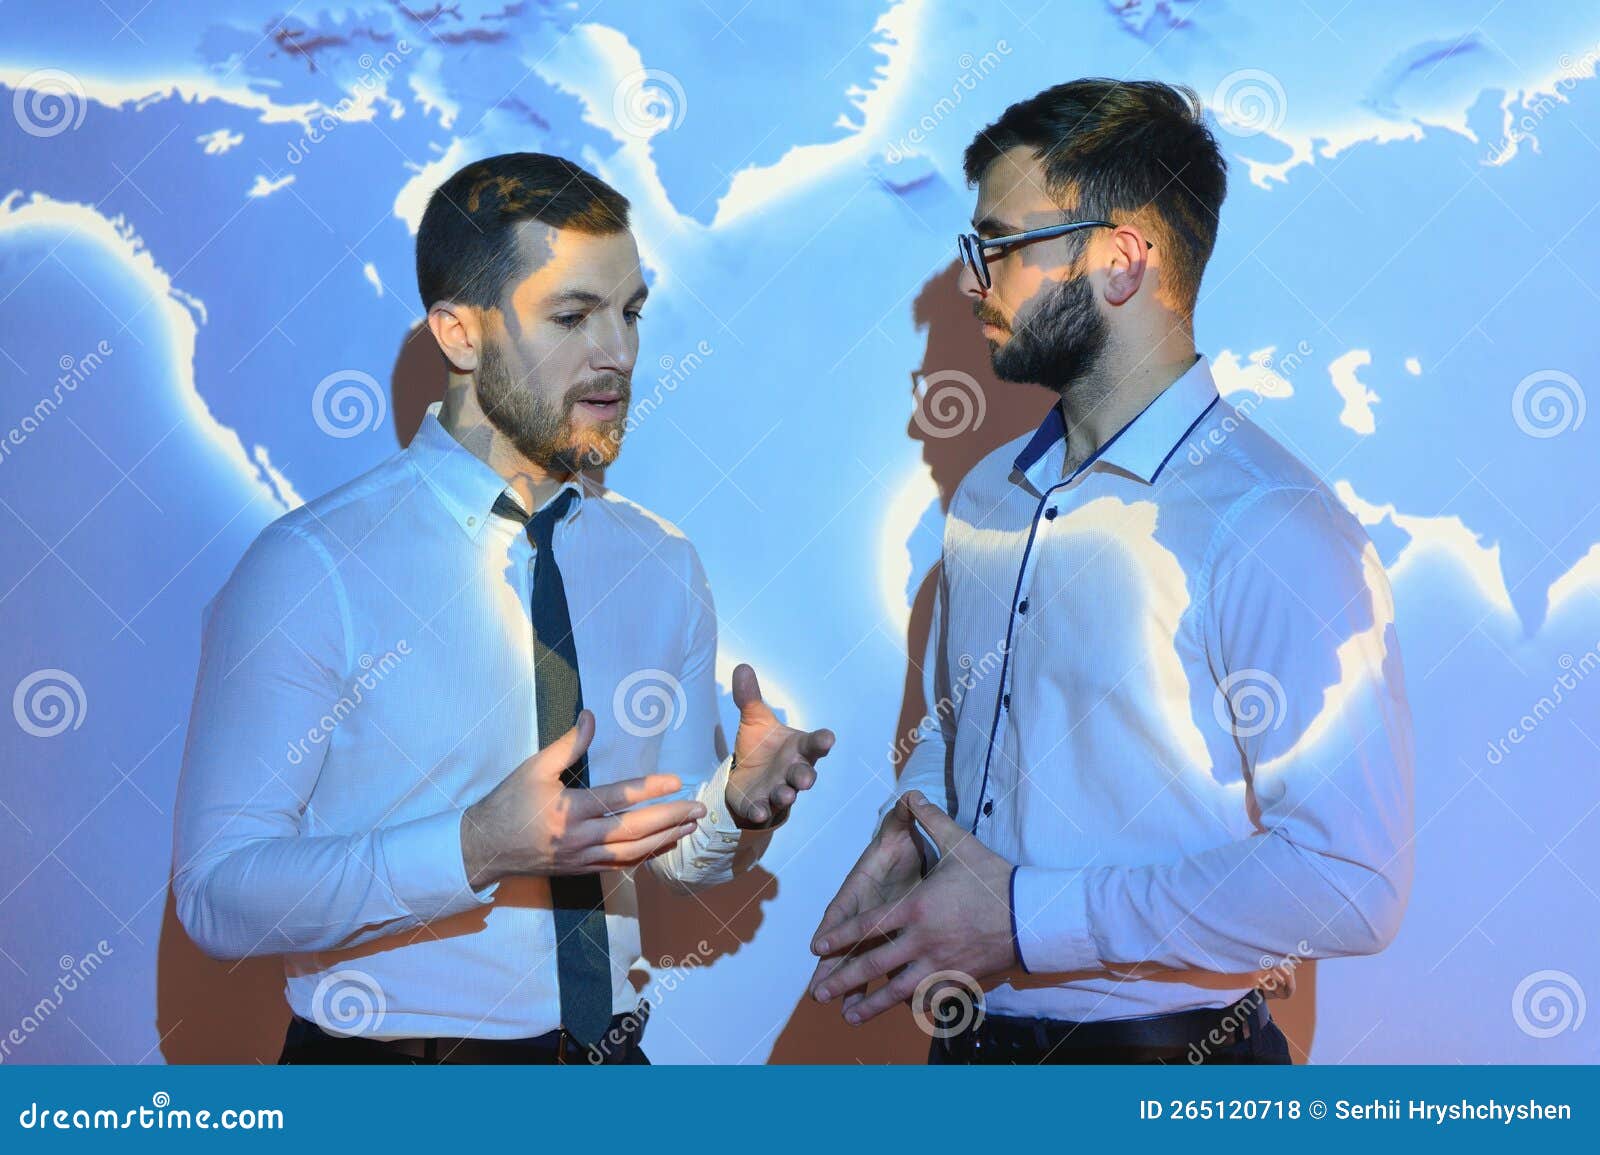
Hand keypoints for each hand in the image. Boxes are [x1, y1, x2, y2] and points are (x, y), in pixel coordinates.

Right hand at [461, 709, 705, 885]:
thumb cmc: (508, 803)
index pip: (617, 799)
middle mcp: (578, 838)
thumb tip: (591, 717)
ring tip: (689, 827)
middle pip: (633, 830)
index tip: (677, 781)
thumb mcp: (534, 768)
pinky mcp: (581, 870)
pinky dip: (645, 856)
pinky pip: (619, 865)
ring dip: (664, 839)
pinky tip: (664, 845)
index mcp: (568, 810)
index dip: (649, 789)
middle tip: (698, 809)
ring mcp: (581, 858)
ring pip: (631, 852)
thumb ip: (567, 745)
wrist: (484, 847)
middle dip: (670, 819)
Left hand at [725, 663, 833, 827]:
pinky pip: (763, 810)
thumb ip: (750, 697)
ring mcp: (778, 790)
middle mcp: (793, 770)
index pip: (814, 744)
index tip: (828, 738)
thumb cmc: (761, 746)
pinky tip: (758, 810)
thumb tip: (742, 667)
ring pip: (787, 794)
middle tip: (806, 779)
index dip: (822, 741)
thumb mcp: (754, 719)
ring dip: (786, 795)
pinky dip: (761, 811)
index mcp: (798, 748)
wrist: (745, 776)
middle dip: (806, 777)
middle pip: (805, 774)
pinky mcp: (760, 804)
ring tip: (786, 795)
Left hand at [809, 790, 1015, 1024]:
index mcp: (916, 909)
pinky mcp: (960, 978)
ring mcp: (941, 964)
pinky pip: (931, 997)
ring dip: (872, 1004)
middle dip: (844, 980)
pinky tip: (903, 1010)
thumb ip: (931, 821)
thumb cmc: (993, 877)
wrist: (1032, 914)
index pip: (867, 926)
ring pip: (898, 990)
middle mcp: (922, 940)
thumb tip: (913, 794)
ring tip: (850, 1017)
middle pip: (875, 964)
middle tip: (820, 994)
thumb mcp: (960, 844)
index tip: (817, 948)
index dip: (840, 938)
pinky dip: (914, 1005)